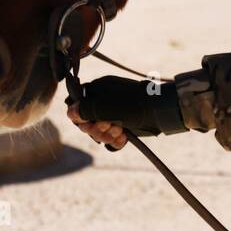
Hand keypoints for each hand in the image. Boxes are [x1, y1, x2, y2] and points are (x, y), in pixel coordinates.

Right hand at [67, 73, 187, 139]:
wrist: (161, 110)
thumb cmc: (134, 104)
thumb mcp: (107, 106)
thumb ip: (87, 109)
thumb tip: (70, 111)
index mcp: (98, 90)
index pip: (79, 107)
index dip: (82, 119)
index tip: (90, 123)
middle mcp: (104, 101)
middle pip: (88, 122)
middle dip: (97, 128)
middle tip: (109, 126)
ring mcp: (114, 113)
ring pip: (100, 132)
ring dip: (107, 134)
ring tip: (119, 131)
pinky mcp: (123, 125)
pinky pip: (112, 138)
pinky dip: (116, 140)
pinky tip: (123, 137)